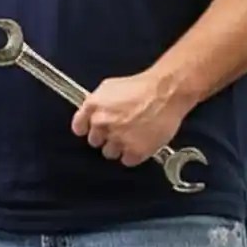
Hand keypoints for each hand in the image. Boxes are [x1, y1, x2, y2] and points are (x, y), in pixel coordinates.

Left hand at [71, 71, 194, 167]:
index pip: (79, 127)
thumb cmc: (143, 86)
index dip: (87, 129)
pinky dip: (134, 154)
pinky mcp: (134, 151)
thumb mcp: (111, 86)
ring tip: (134, 134)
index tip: (93, 130)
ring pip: (110, 153)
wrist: (166, 92)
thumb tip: (91, 114)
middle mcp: (102, 124)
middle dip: (106, 137)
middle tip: (121, 128)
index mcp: (94, 106)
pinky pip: (127, 160)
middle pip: (95, 141)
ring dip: (119, 147)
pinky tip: (142, 141)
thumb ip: (98, 102)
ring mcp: (117, 139)